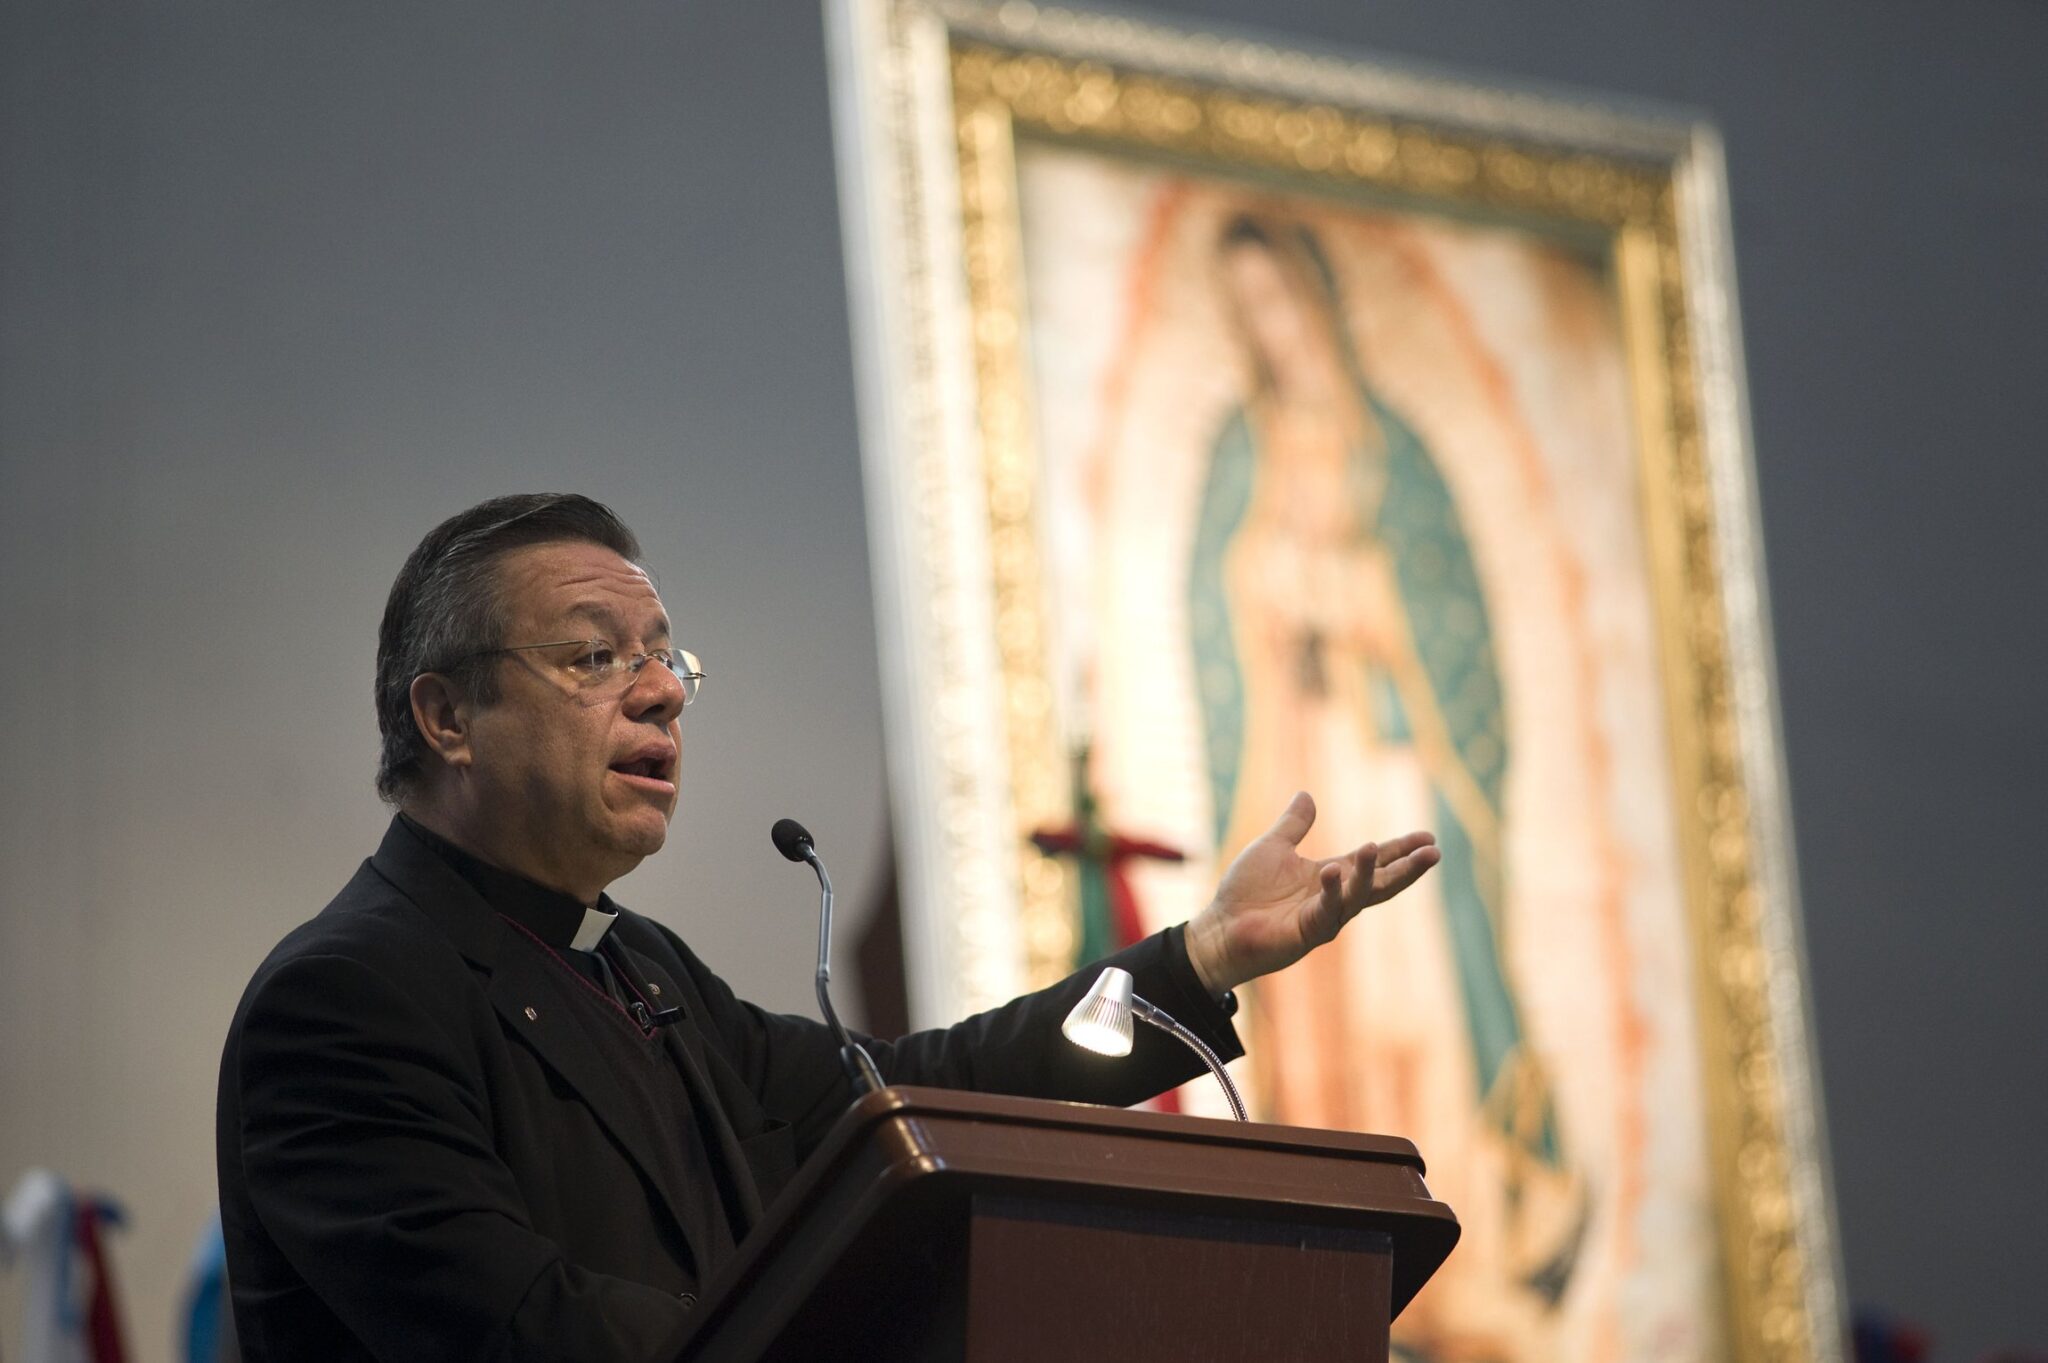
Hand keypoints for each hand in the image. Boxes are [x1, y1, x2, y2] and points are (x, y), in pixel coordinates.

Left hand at [1185, 792, 1439, 995]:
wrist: (1219, 928)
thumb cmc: (1246, 893)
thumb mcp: (1273, 848)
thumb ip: (1294, 825)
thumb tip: (1306, 794)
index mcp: (1331, 877)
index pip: (1374, 861)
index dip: (1400, 849)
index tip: (1429, 837)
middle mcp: (1335, 898)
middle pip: (1380, 882)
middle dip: (1407, 868)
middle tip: (1434, 852)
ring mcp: (1324, 917)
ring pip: (1357, 895)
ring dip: (1368, 872)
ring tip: (1374, 846)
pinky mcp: (1308, 932)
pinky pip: (1326, 910)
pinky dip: (1332, 890)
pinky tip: (1333, 871)